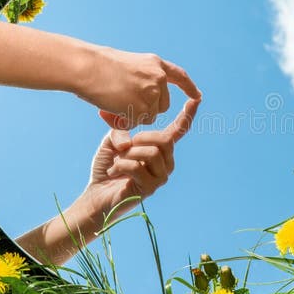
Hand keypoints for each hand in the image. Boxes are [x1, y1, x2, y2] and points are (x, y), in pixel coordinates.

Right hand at [75, 45, 200, 129]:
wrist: (87, 67)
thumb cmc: (97, 66)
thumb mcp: (126, 65)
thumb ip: (141, 79)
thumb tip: (145, 98)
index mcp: (155, 63)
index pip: (179, 76)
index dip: (188, 87)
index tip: (198, 97)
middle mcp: (158, 77)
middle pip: (162, 105)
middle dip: (146, 109)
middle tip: (121, 104)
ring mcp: (152, 92)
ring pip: (150, 115)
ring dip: (134, 115)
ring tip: (114, 103)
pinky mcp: (143, 106)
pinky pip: (138, 122)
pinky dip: (126, 121)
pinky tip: (113, 109)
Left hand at [80, 96, 200, 230]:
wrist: (97, 194)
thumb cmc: (107, 166)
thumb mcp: (112, 141)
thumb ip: (122, 132)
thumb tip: (129, 141)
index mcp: (160, 149)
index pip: (178, 131)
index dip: (188, 115)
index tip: (197, 99)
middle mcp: (165, 162)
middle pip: (166, 140)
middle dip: (143, 137)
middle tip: (126, 145)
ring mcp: (160, 177)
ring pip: (152, 153)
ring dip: (129, 154)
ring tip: (118, 160)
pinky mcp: (150, 188)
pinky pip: (138, 168)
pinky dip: (120, 166)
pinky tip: (114, 172)